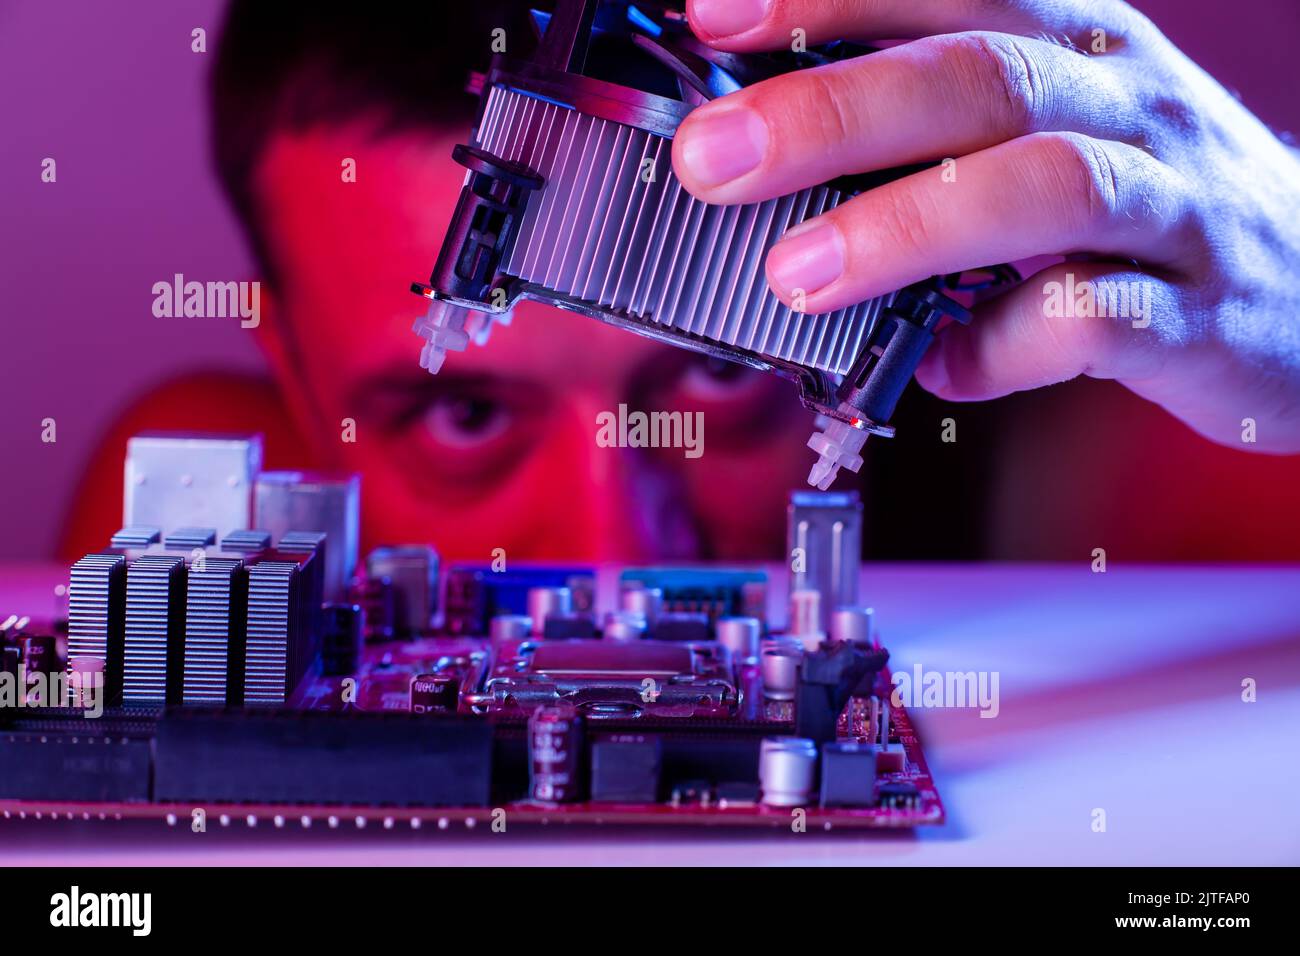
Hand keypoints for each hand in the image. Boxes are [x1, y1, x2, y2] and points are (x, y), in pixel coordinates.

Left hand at [671, 0, 1299, 452]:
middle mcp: (1122, 104)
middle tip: (717, 158)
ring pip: (1041, 186)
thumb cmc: (1145, 201)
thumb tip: (772, 159)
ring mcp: (1167, 205)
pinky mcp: (1192, 313)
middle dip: (833, 111)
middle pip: (978, 75)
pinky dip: (998, 348)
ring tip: (795, 277)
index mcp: (1072, 45)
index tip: (711, 14)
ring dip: (905, 227)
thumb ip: (932, 130)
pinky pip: (1090, 322)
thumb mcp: (1048, 125)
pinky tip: (936, 364)